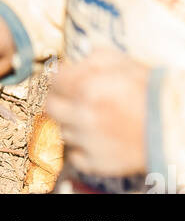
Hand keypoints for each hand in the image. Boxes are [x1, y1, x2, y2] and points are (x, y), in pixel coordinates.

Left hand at [46, 50, 148, 177]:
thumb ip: (92, 58)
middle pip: (51, 107)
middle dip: (59, 99)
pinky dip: (80, 147)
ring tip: (91, 119)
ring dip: (71, 124)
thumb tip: (73, 62)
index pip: (53, 81)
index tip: (65, 79)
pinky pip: (74, 155)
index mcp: (86, 88)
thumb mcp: (121, 61)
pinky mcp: (96, 163)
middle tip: (71, 98)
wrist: (170, 127)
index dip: (59, 78)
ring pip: (62, 131)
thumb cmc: (149, 92)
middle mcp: (82, 115)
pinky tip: (94, 138)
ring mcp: (88, 141)